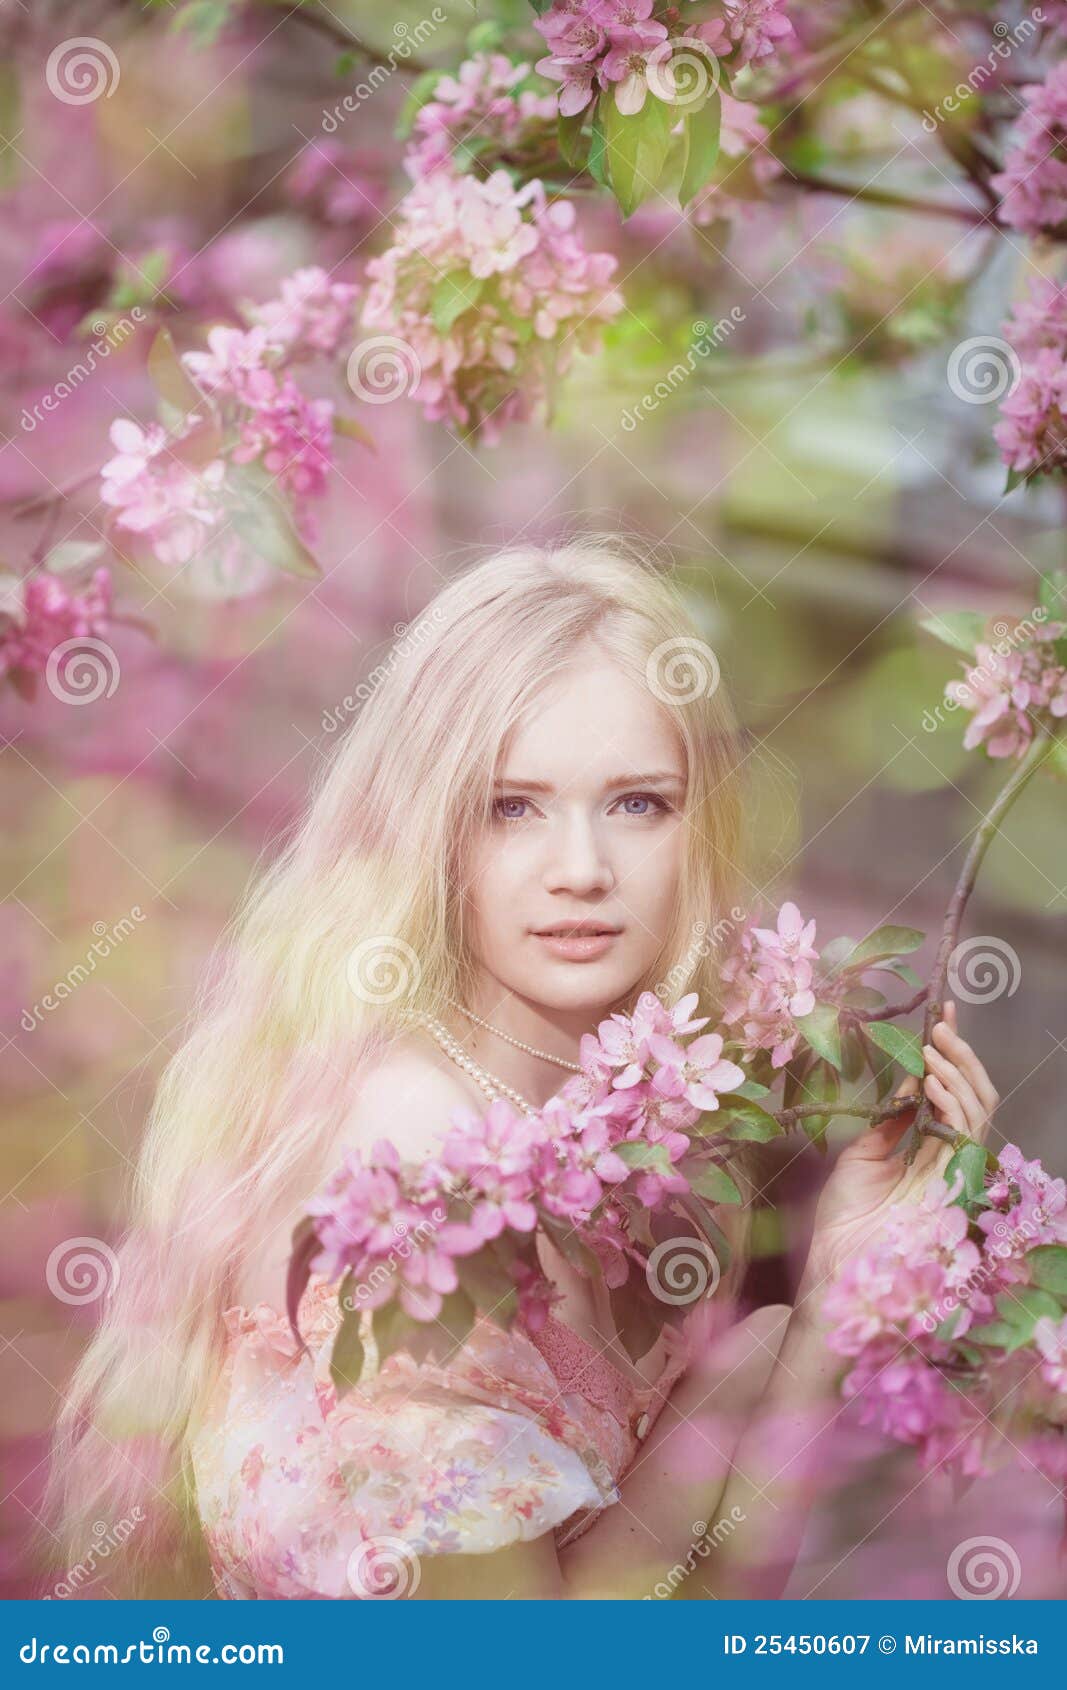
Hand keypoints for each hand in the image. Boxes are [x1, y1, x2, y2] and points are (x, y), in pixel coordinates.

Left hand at [797, 999, 998, 1301]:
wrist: (836, 1260)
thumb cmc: (844, 1216)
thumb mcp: (864, 1153)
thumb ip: (893, 1119)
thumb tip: (910, 1081)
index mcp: (927, 1149)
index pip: (949, 1094)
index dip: (950, 1057)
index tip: (942, 1017)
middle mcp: (947, 1156)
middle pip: (973, 1097)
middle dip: (960, 1057)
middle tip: (940, 1026)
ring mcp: (954, 1169)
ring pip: (977, 1109)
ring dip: (956, 1072)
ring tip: (933, 1048)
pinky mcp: (953, 1182)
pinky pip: (966, 1133)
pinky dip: (952, 1101)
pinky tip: (933, 1081)